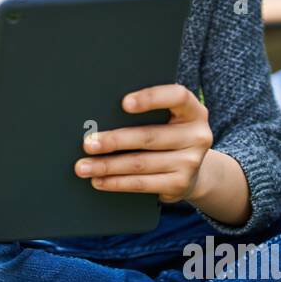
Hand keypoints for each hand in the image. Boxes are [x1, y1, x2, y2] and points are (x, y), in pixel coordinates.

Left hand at [73, 84, 213, 203]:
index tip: (124, 103)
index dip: (151, 98)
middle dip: (114, 141)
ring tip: (83, 166)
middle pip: (149, 136)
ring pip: (140, 163)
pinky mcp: (180, 184)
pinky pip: (142, 184)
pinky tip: (99, 180)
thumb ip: (147, 113)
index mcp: (193, 111)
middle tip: (87, 144)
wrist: (193, 170)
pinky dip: (116, 182)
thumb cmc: (168, 133)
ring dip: (107, 166)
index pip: (177, 96)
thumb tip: (100, 115)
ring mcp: (191, 162)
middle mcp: (197, 135)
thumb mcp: (167, 119)